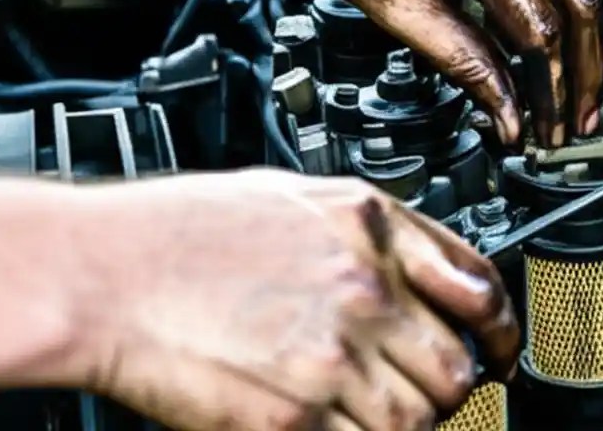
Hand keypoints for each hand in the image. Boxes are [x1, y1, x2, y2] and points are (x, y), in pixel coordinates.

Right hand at [79, 169, 518, 430]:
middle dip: (454, 383)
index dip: (501, 324)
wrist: (101, 273)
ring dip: (413, 422)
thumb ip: (370, 229)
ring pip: (421, 416)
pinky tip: (344, 427)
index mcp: (371, 226)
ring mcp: (333, 355)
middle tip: (433, 389)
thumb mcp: (296, 194)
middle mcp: (365, 288)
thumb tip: (421, 266)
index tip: (500, 344)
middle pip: (458, 362)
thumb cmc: (181, 230)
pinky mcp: (294, 415)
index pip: (478, 283)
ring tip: (382, 412)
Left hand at [281, 0, 602, 147]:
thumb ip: (462, 62)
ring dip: (590, 40)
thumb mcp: (397, 8)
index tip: (543, 130)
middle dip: (587, 72)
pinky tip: (567, 35)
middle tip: (581, 121)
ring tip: (582, 88)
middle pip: (580, 3)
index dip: (546, 92)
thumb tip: (507, 113)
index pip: (537, 32)